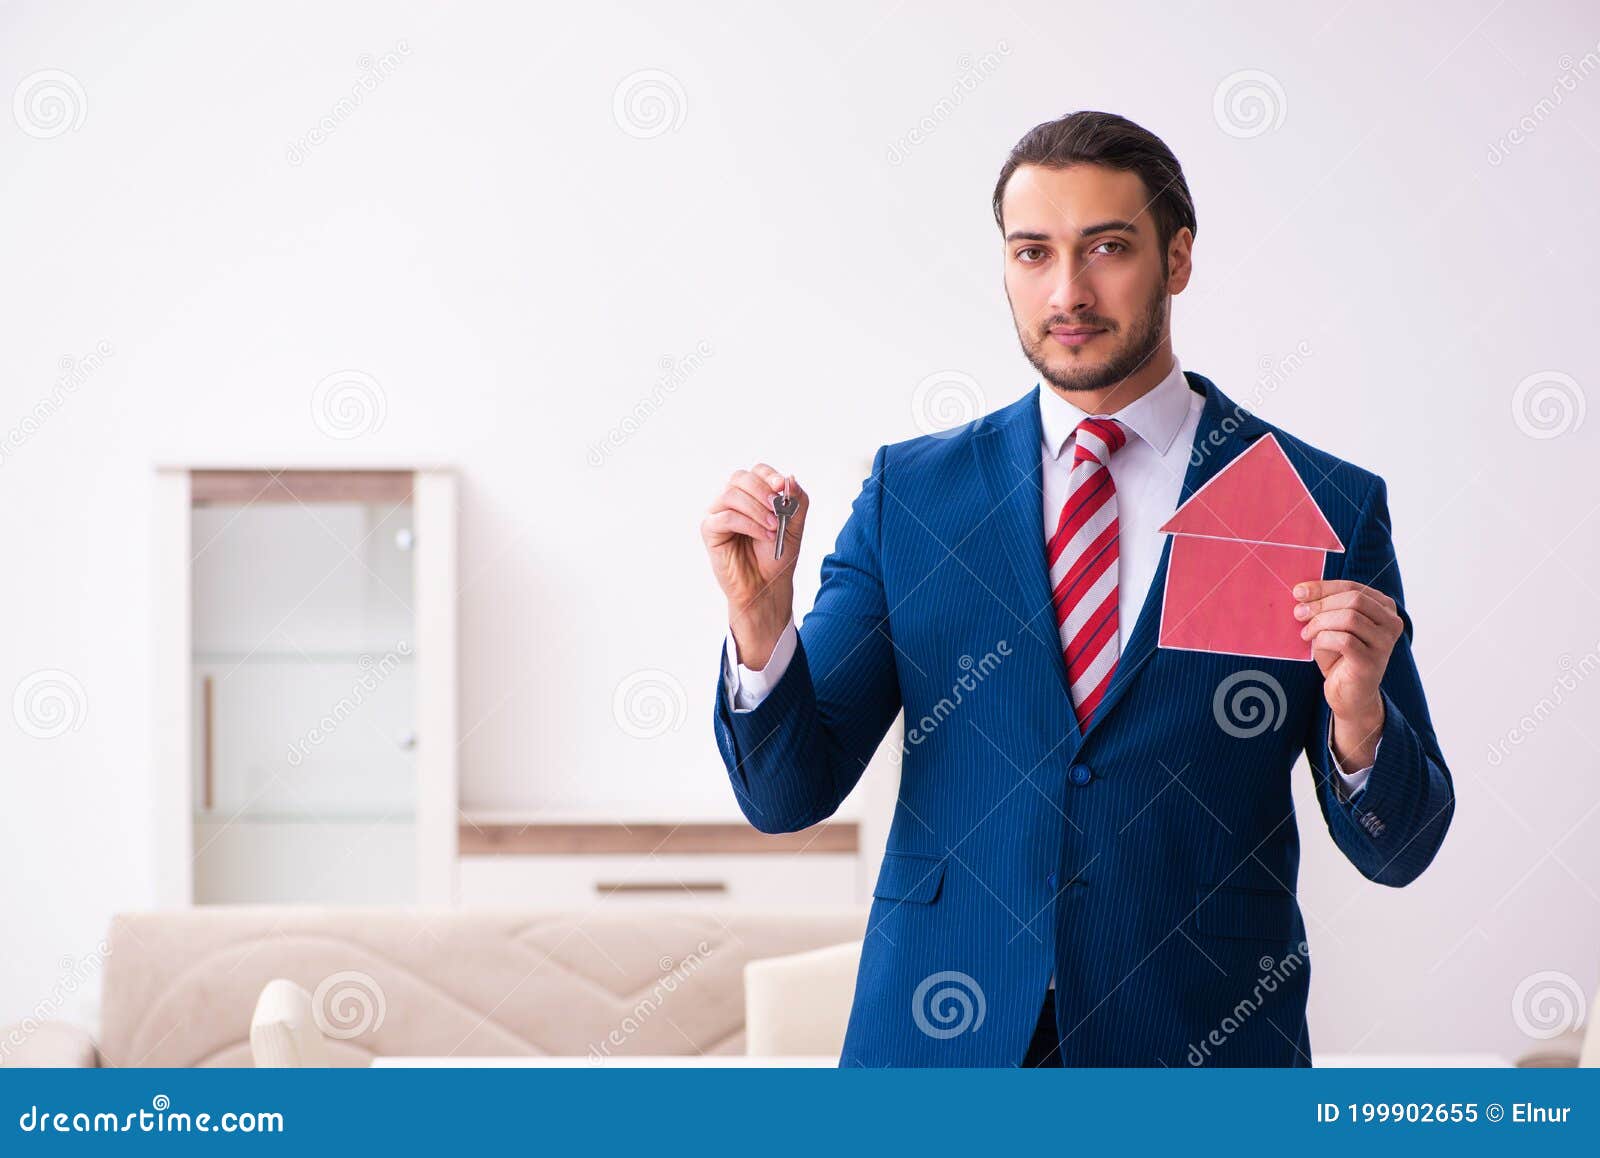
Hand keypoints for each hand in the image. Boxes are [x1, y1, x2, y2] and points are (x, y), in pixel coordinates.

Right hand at [701, 463, 808, 668]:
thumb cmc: (777, 556)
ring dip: (757, 510)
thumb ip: (797, 501)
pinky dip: (748, 524)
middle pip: (740, 478)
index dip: (769, 476)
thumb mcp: (795, 526)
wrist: (767, 585)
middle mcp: (732, 501)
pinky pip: (725, 516)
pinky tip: (764, 536)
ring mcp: (718, 513)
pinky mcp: (710, 530)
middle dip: (762, 491)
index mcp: (752, 495)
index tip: (783, 487)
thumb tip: (790, 478)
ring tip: (774, 528)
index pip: (757, 471)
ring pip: (731, 494)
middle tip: (778, 509)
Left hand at [1294, 579, 1401, 768]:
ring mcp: (1385, 643)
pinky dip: (1323, 640)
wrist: (1349, 695)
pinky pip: (1343, 640)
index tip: (1299, 592)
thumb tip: (1302, 591)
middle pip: (1354, 599)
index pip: (1353, 587)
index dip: (1324, 587)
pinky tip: (1315, 646)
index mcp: (1384, 608)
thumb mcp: (1333, 625)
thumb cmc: (1340, 657)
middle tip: (1299, 613)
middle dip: (1321, 604)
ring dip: (1320, 623)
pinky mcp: (1372, 662)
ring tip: (1306, 634)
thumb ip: (1326, 606)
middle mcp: (1391, 623)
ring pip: (1349, 618)